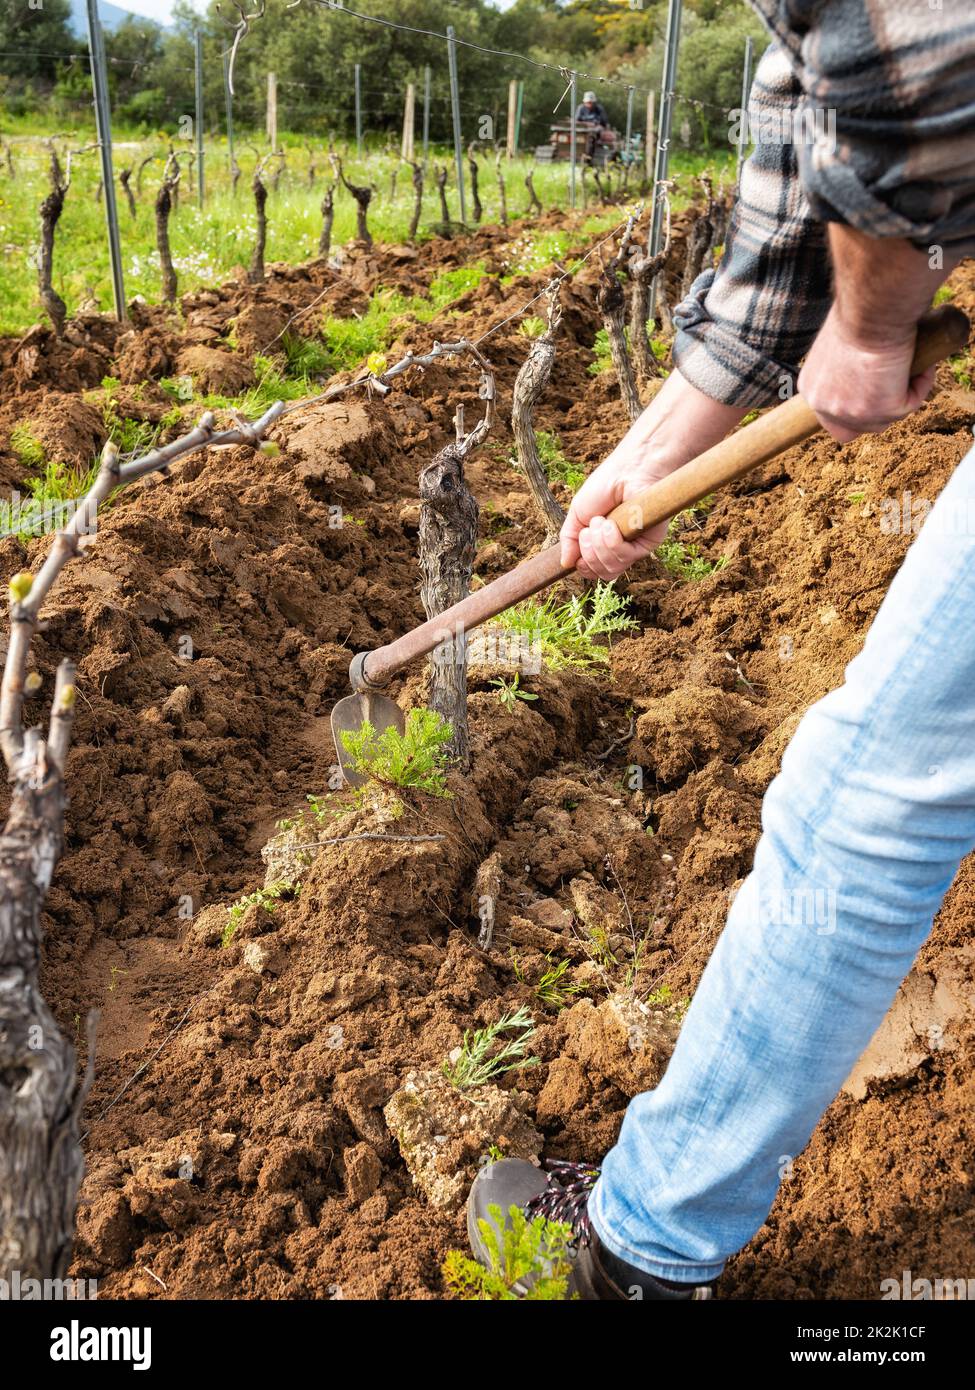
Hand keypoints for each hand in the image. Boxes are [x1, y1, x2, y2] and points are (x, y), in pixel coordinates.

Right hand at [559, 445, 670, 581]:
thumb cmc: (605, 486)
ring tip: (601, 521)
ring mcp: (636, 547)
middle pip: (601, 573)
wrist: (628, 470)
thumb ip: (569, 539)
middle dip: (588, 552)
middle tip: (591, 527)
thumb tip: (565, 565)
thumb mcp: (578, 513)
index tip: (580, 541)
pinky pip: (624, 558)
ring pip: (611, 569)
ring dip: (598, 545)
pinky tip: (611, 524)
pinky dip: (611, 542)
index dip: (583, 564)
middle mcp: (621, 548)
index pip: (593, 570)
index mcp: (605, 543)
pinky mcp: (649, 543)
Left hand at [798, 306, 935, 442]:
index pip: (830, 416)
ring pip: (884, 421)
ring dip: (900, 396)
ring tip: (911, 366)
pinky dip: (919, 386)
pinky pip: (909, 406)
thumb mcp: (839, 343)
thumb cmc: (858, 313)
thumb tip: (868, 367)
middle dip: (876, 412)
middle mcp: (824, 407)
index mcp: (811, 389)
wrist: (872, 311)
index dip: (854, 407)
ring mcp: (851, 413)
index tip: (873, 391)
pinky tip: (921, 365)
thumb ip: (845, 364)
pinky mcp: (881, 411)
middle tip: (896, 386)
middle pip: (853, 429)